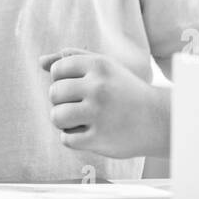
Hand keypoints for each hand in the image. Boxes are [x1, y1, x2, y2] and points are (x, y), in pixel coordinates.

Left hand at [39, 48, 166, 158]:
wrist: (158, 119)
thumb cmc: (125, 90)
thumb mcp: (104, 66)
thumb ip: (73, 59)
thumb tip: (41, 62)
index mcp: (98, 65)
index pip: (57, 70)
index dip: (62, 80)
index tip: (79, 87)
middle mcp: (98, 87)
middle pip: (54, 93)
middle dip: (62, 101)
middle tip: (81, 105)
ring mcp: (98, 113)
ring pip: (56, 117)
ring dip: (64, 121)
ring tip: (81, 120)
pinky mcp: (99, 138)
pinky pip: (66, 139)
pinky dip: (73, 138)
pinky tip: (90, 133)